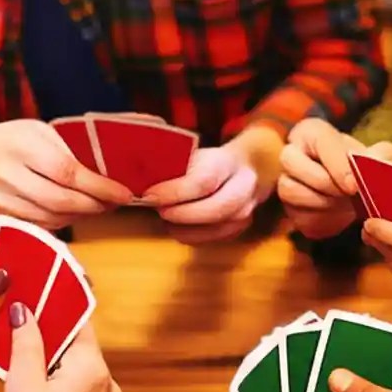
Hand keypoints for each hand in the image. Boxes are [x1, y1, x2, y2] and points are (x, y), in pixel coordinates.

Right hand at [0, 120, 132, 228]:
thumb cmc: (13, 139)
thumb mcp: (41, 132)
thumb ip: (69, 154)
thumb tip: (105, 180)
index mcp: (21, 146)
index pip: (68, 173)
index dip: (99, 188)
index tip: (124, 194)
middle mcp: (7, 175)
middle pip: (61, 201)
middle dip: (93, 206)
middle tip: (113, 204)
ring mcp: (0, 201)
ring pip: (52, 219)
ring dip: (80, 216)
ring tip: (96, 206)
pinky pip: (39, 227)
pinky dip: (62, 223)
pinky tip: (73, 214)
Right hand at [0, 309, 121, 391]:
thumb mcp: (21, 385)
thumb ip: (27, 341)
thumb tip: (25, 310)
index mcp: (94, 371)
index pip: (78, 324)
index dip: (57, 305)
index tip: (41, 288)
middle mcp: (109, 387)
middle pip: (79, 348)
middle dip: (50, 337)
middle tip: (20, 324)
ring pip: (78, 372)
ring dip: (53, 364)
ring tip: (21, 361)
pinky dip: (60, 387)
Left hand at [144, 128, 279, 244]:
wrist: (250, 167)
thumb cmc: (212, 160)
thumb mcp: (197, 153)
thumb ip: (174, 165)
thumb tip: (140, 178)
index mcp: (229, 162)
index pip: (204, 180)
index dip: (175, 191)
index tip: (150, 195)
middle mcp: (244, 187)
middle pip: (215, 209)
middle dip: (181, 214)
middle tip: (157, 210)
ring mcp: (246, 210)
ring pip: (216, 228)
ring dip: (184, 227)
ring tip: (164, 219)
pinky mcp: (241, 227)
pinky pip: (215, 238)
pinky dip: (192, 235)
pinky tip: (176, 227)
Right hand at [278, 118, 391, 239]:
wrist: (360, 198)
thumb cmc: (367, 169)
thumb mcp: (381, 155)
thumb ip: (383, 154)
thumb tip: (375, 160)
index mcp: (313, 132)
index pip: (320, 140)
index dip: (337, 164)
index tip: (354, 185)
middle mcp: (292, 153)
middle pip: (291, 161)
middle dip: (324, 182)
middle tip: (349, 194)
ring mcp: (286, 181)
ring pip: (290, 191)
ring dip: (322, 202)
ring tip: (345, 205)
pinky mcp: (290, 210)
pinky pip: (297, 216)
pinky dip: (322, 221)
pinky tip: (338, 216)